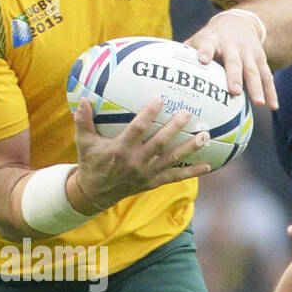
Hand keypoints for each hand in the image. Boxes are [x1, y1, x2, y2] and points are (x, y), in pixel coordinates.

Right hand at [71, 96, 210, 211]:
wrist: (95, 193)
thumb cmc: (91, 162)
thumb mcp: (84, 142)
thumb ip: (83, 121)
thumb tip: (83, 98)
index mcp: (120, 150)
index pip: (137, 130)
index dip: (148, 115)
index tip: (159, 99)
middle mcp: (136, 162)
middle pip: (160, 143)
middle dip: (175, 128)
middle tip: (188, 113)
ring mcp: (147, 173)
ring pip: (172, 159)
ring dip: (190, 148)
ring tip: (205, 136)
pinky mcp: (153, 182)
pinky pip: (175, 177)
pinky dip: (192, 173)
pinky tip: (208, 166)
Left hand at [184, 12, 276, 109]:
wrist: (241, 21)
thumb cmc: (211, 38)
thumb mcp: (197, 39)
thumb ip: (181, 54)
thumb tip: (157, 70)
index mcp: (213, 39)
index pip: (208, 44)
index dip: (205, 51)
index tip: (202, 60)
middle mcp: (233, 45)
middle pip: (234, 61)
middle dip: (235, 76)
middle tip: (234, 91)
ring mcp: (249, 52)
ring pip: (254, 70)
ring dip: (256, 87)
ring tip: (259, 103)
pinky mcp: (261, 59)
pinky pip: (267, 76)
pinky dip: (271, 91)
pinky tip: (273, 107)